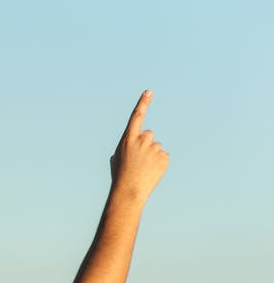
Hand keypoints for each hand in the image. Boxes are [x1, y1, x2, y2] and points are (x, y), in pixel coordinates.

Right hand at [110, 89, 168, 203]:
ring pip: (156, 148)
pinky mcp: (164, 157)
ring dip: (152, 156)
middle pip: (149, 135)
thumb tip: (141, 143)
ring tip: (144, 169)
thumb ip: (130, 145)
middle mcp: (143, 139)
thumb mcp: (119, 157)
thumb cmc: (121, 175)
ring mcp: (154, 148)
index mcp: (129, 138)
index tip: (149, 92)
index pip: (137, 116)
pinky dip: (159, 164)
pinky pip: (163, 157)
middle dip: (146, 144)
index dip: (143, 103)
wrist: (130, 191)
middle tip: (139, 160)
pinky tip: (151, 172)